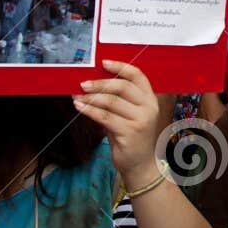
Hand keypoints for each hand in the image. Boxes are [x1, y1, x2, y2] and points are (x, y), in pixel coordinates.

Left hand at [73, 60, 162, 183]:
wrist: (139, 164)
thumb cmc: (130, 137)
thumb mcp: (128, 114)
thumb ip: (117, 99)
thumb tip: (92, 83)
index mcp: (150, 99)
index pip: (137, 75)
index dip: (120, 66)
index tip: (103, 62)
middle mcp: (149, 107)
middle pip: (122, 86)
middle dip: (100, 83)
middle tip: (83, 83)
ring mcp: (141, 120)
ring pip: (111, 101)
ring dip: (91, 97)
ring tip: (77, 96)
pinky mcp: (130, 132)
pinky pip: (105, 116)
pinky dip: (89, 110)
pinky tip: (79, 107)